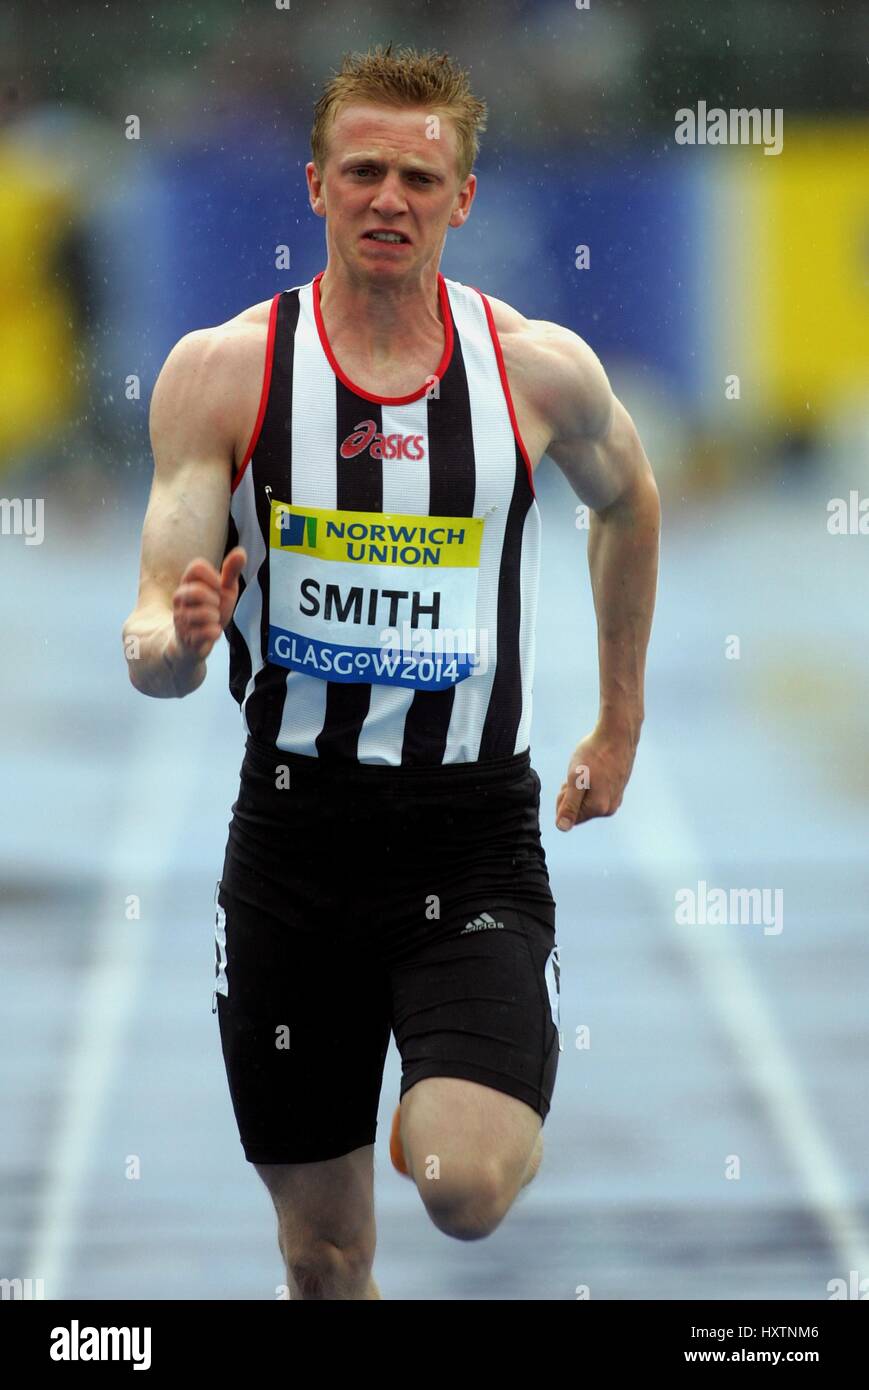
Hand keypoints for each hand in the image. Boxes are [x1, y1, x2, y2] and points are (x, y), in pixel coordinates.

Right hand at [166, 546, 246, 666]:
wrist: (196, 643)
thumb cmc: (210, 612)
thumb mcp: (223, 590)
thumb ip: (231, 571)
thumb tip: (241, 551)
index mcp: (188, 582)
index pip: (196, 566)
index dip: (212, 576)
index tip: (217, 587)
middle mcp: (179, 599)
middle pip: (198, 591)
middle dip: (215, 600)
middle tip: (214, 606)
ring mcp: (180, 618)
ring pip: (205, 613)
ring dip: (216, 618)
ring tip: (212, 620)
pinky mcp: (186, 638)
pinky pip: (208, 632)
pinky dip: (215, 633)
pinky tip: (211, 632)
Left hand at [554, 722, 638, 829]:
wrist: (617, 735)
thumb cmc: (594, 754)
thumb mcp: (575, 779)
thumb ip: (569, 805)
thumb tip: (562, 827)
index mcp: (599, 808)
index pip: (568, 817)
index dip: (563, 798)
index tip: (570, 780)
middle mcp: (610, 808)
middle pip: (579, 809)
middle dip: (572, 792)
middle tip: (579, 772)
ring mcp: (616, 798)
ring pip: (587, 799)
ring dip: (581, 786)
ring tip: (588, 768)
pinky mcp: (618, 789)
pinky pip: (597, 792)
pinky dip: (591, 781)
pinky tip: (596, 767)